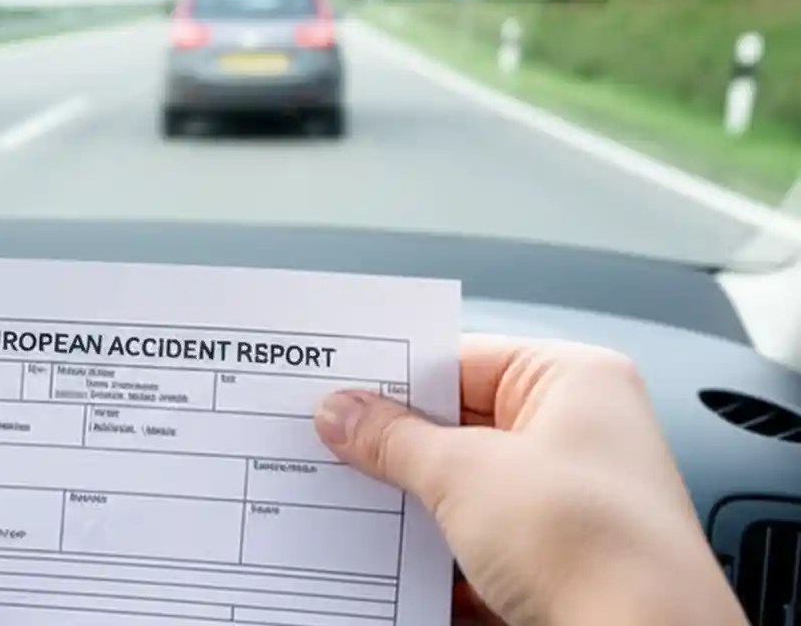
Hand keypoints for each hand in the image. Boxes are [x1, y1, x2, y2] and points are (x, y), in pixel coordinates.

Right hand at [314, 335, 747, 625]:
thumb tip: (343, 413)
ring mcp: (568, 500)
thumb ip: (393, 439)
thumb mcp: (464, 474)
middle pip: (459, 424)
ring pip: (464, 488)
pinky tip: (388, 563)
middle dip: (395, 445)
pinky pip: (477, 542)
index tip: (335, 391)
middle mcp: (578, 432)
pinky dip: (435, 555)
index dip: (394, 377)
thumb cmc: (595, 545)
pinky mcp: (556, 560)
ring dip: (411, 504)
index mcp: (574, 381)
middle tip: (328, 446)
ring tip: (349, 503)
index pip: (462, 359)